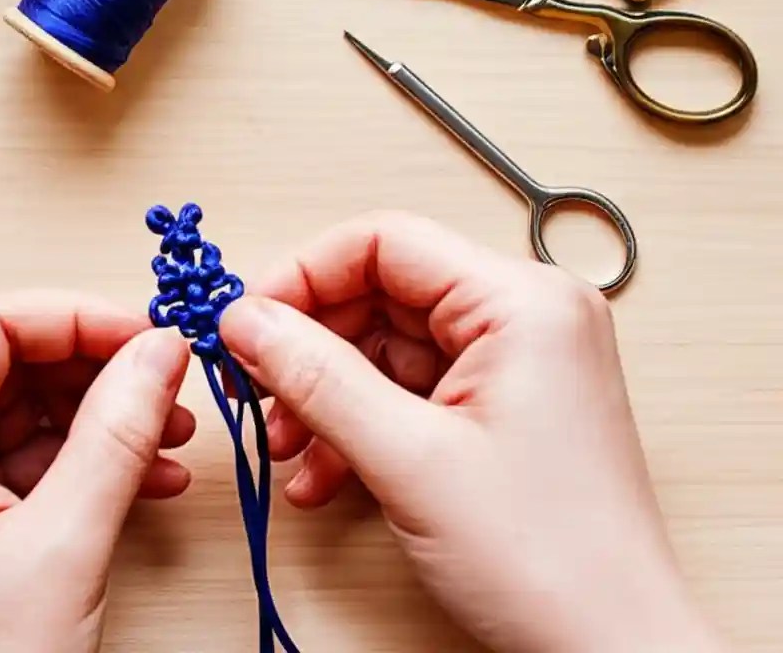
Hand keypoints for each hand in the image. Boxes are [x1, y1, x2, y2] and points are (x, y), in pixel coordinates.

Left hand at [0, 291, 192, 652]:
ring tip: (169, 440)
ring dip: (95, 419)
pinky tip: (140, 477)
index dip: (80, 319)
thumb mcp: (65, 545)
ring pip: (12, 410)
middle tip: (167, 385)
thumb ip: (118, 432)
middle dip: (94, 371)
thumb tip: (159, 351)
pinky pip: (10, 459)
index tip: (151, 335)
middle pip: (1, 363)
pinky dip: (75, 462)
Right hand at [219, 212, 722, 652]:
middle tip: (253, 392)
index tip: (247, 324)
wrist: (608, 650)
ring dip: (323, 398)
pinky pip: (405, 396)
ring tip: (286, 451)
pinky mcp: (498, 412)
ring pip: (383, 351)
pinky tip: (321, 477)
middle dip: (308, 348)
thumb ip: (316, 377)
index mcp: (523, 303)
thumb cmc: (549, 561)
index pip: (386, 242)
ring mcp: (513, 368)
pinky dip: (355, 429)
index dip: (303, 276)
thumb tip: (246, 319)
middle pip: (379, 295)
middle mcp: (524, 320)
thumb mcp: (408, 459)